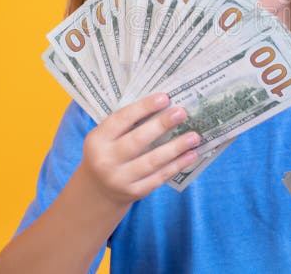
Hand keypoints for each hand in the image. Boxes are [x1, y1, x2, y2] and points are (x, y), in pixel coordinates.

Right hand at [79, 92, 200, 205]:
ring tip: (194, 136)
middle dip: (161, 125)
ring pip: (152, 161)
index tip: (164, 97)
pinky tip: (191, 155)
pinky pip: (159, 177)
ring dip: (176, 147)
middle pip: (137, 140)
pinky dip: (177, 165)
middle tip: (181, 113)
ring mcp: (120, 179)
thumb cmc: (108, 153)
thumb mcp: (106, 138)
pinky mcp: (134, 192)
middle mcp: (106, 160)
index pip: (121, 120)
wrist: (99, 191)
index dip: (143, 108)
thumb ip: (126, 124)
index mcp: (97, 140)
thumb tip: (163, 105)